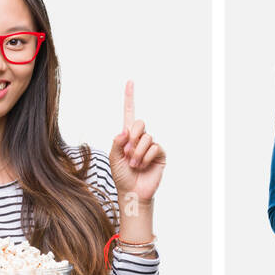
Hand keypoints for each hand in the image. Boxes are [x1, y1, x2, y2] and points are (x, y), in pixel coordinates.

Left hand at [109, 80, 165, 202]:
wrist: (133, 193)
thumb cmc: (122, 177)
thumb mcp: (114, 160)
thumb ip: (116, 143)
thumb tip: (125, 130)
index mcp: (127, 136)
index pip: (129, 113)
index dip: (129, 98)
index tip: (130, 82)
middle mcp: (140, 137)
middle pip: (139, 122)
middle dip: (132, 137)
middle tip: (128, 152)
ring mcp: (151, 145)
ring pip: (146, 137)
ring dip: (137, 153)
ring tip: (134, 164)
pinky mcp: (160, 153)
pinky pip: (154, 146)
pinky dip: (145, 157)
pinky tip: (143, 166)